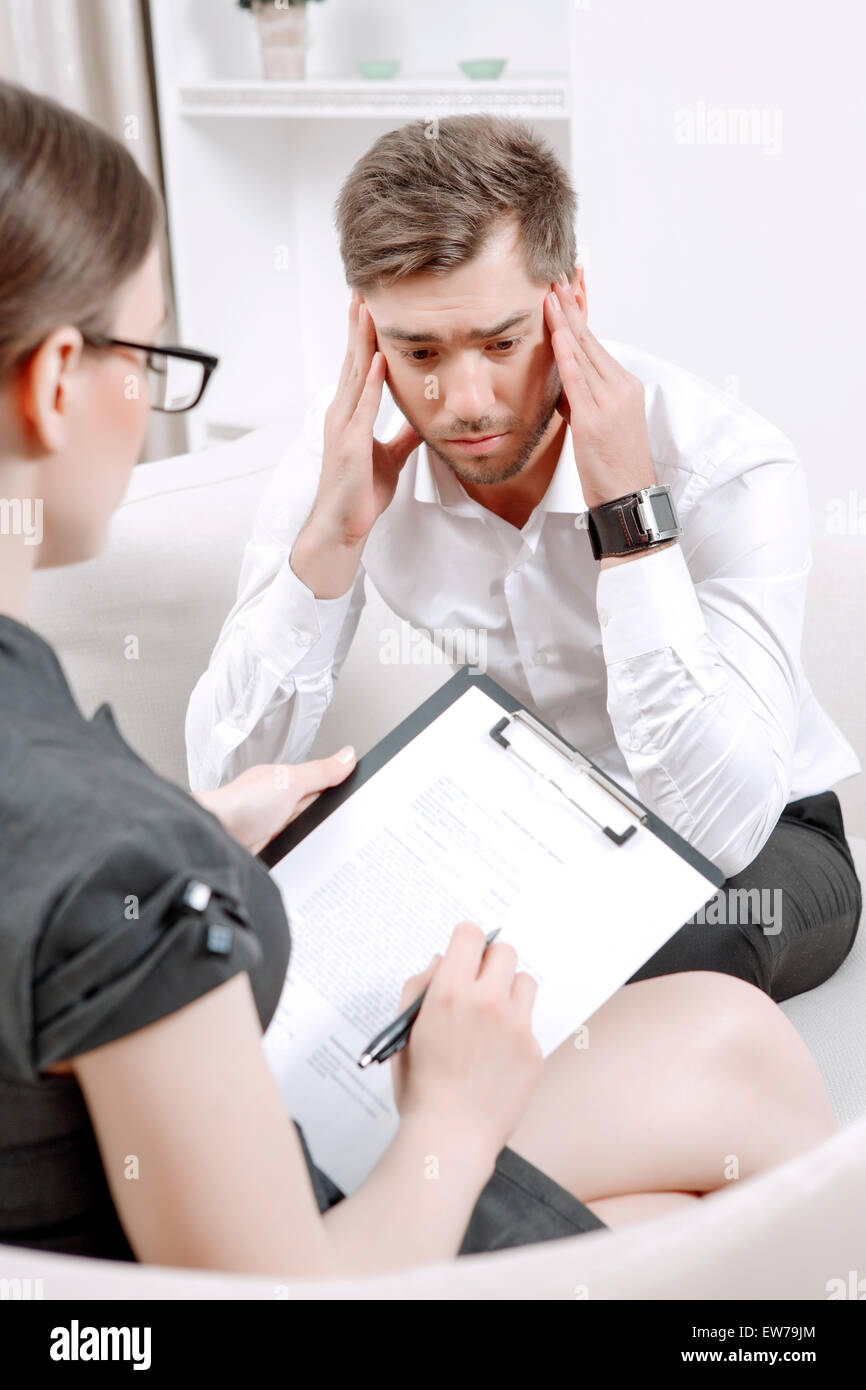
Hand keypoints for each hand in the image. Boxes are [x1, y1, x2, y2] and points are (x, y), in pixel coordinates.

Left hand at [192, 747, 356, 854]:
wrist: (214, 840)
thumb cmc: (240, 805)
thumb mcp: (290, 782)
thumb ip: (320, 772)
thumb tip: (347, 755)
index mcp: (286, 784)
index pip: (323, 786)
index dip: (341, 794)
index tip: (360, 800)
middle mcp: (280, 806)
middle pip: (318, 814)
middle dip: (331, 822)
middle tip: (346, 827)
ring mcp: (276, 831)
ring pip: (309, 836)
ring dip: (317, 842)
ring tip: (328, 846)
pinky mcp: (272, 853)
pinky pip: (297, 854)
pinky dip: (305, 858)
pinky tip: (310, 861)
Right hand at [312, 290, 421, 545]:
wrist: (344, 526)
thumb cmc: (362, 493)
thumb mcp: (391, 457)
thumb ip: (404, 434)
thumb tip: (423, 419)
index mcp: (350, 414)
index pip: (358, 366)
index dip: (365, 336)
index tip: (371, 306)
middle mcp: (342, 413)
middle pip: (352, 360)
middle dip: (357, 325)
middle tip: (362, 289)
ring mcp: (343, 427)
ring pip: (354, 375)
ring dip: (362, 342)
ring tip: (368, 310)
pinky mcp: (349, 445)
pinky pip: (363, 408)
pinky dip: (372, 383)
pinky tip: (380, 361)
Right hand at [390, 921, 542, 1158]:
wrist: (450, 1137)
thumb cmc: (420, 1087)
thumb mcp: (404, 1031)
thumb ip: (419, 987)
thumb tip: (441, 963)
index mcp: (449, 992)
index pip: (470, 934)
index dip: (464, 941)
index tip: (462, 952)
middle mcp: (487, 1002)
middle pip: (504, 951)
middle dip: (489, 961)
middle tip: (478, 982)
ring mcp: (516, 1027)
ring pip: (524, 981)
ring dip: (509, 989)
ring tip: (492, 1014)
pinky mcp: (533, 1051)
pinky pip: (529, 1022)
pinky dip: (514, 1030)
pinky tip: (495, 1054)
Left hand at [545, 275, 657, 510]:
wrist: (628, 496)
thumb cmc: (612, 465)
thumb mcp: (596, 424)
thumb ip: (580, 399)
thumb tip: (562, 383)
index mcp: (624, 385)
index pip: (595, 342)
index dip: (580, 313)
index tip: (568, 287)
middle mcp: (621, 386)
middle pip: (590, 338)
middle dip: (572, 305)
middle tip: (556, 275)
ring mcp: (609, 401)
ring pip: (584, 351)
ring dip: (565, 318)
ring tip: (550, 291)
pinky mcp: (595, 417)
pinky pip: (577, 377)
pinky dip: (567, 350)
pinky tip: (556, 329)